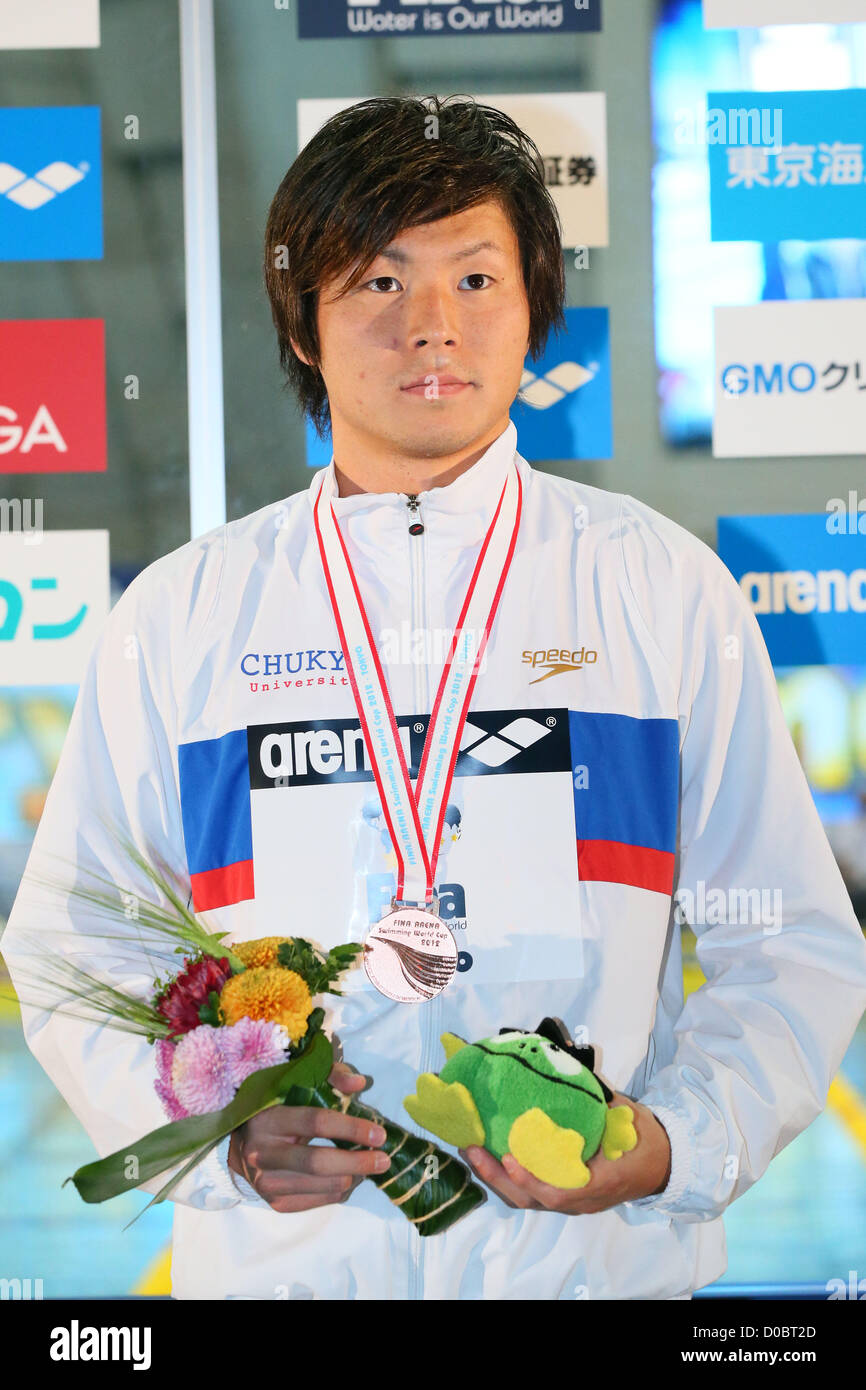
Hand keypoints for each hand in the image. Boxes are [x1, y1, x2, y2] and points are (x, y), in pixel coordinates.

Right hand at [228, 1062, 389, 1212]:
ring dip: (354, 1177)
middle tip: (384, 1159)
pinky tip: (350, 1177)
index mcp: (268, 1118)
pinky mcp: (275, 1203)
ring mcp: (266, 1183)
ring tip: (369, 1166)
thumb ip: (331, 1077)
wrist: (241, 1148)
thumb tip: (360, 1083)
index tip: (379, 1134)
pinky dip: (341, 1191)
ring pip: (323, 1185)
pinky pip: (319, 1201)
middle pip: (318, 1162)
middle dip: (358, 1162)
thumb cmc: (278, 1110)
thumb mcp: (298, 1086)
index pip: (315, 1123)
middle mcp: (262, 1154)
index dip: (350, 1128)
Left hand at [459, 1092, 671, 1214]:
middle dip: (497, 1177)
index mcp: (600, 1182)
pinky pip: (531, 1192)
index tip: (509, 1156)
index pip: (559, 1192)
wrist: (664, 1164)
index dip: (531, 1178)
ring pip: (527, 1199)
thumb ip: (599, 1102)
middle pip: (532, 1200)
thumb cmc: (645, 1140)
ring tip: (471, 1148)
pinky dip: (507, 1177)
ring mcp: (572, 1202)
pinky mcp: (564, 1196)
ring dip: (496, 1177)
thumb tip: (568, 1072)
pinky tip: (488, 1155)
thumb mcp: (628, 1118)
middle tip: (471, 1147)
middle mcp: (581, 1200)